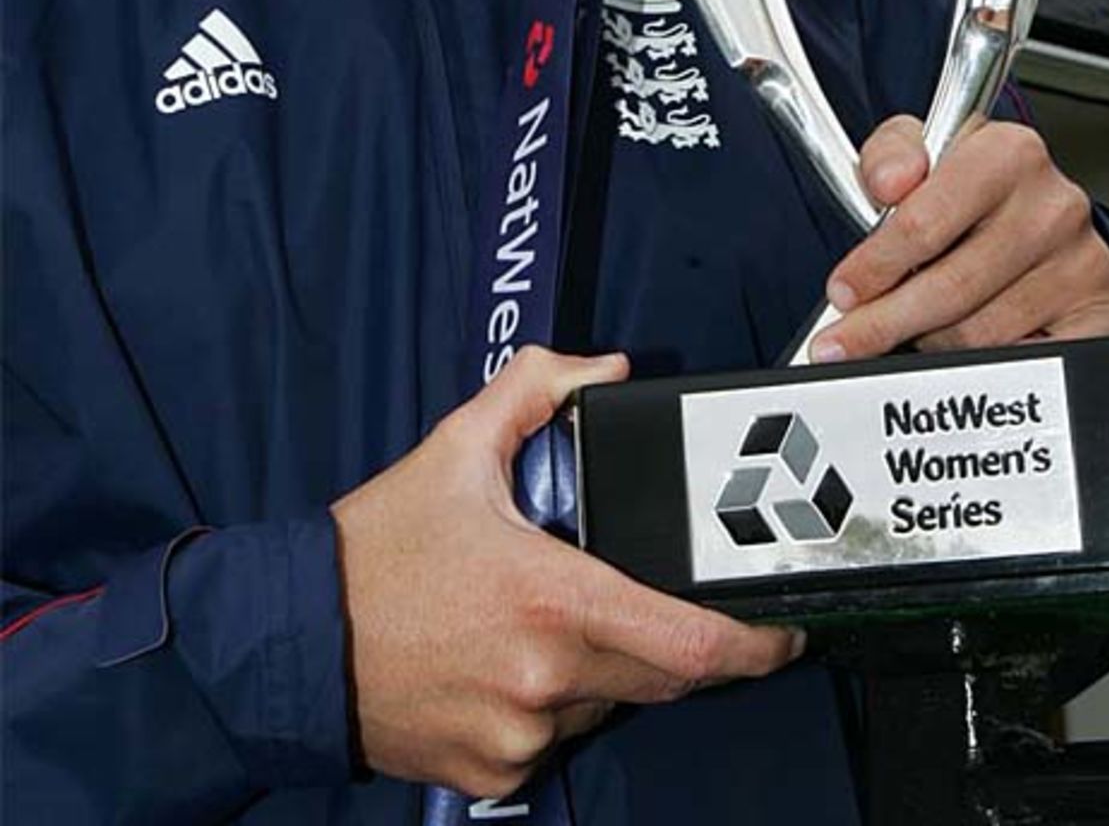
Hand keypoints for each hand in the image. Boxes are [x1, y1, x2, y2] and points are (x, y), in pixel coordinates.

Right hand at [331, 346, 799, 799]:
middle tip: (659, 598)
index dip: (752, 646)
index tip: (785, 630)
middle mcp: (546, 679)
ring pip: (604, 705)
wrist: (290, 643)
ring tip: (547, 616)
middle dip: (676, 640)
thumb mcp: (455, 448)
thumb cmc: (373, 550)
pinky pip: (551, 739)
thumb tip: (607, 369)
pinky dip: (550, 701)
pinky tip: (504, 658)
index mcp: (554, 600)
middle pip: (660, 676)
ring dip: (602, 666)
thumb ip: (537, 389)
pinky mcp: (491, 773)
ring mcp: (519, 736)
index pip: (689, 645)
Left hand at [808, 114, 1108, 361]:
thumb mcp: (921, 150)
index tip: (843, 293)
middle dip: (887, 322)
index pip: (925, 223)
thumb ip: (889, 155)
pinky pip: (1028, 365)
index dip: (875, 266)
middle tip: (848, 341)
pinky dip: (989, 367)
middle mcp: (1056, 205)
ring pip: (983, 335)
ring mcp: (1086, 262)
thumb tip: (890, 182)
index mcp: (1009, 152)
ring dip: (933, 341)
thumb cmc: (968, 184)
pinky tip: (966, 351)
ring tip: (915, 328)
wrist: (1032, 207)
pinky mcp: (1108, 313)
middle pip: (951, 289)